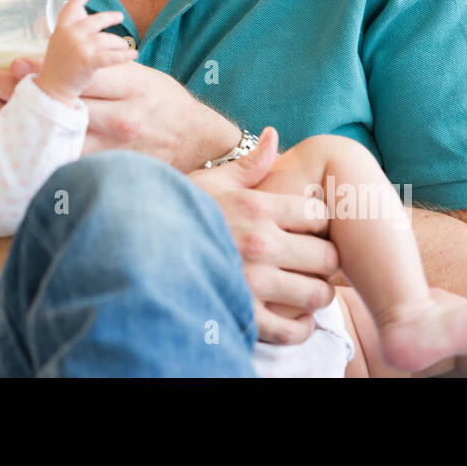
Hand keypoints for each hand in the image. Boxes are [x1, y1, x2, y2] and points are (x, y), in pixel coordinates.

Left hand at [0, 55, 236, 169]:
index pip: (84, 72)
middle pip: (64, 101)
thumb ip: (104, 60)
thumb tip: (60, 34)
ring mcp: (116, 146)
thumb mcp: (141, 71)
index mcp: (133, 84)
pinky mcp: (109, 167)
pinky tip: (9, 142)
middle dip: (21, 91)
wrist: (198, 142)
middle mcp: (123, 116)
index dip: (48, 67)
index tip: (15, 60)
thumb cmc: (166, 102)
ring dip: (21, 121)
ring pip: (58, 132)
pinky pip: (66, 157)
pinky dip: (36, 147)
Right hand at [34, 0, 137, 103]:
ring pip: (106, 39)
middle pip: (95, 21)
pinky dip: (124, 55)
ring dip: (118, 42)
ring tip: (125, 46)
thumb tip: (84, 13)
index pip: (71, 7)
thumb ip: (71, 27)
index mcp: (61, 28)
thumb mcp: (59, 42)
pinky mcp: (88, 62)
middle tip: (120, 16)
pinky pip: (111, 57)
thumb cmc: (58, 66)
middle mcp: (70, 35)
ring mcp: (79, 48)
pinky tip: (134, 54)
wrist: (52, 89)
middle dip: (110, 17)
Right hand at [188, 128, 340, 344]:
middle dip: (325, 260)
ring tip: (306, 289)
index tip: (309, 229)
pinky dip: (301, 327)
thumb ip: (250, 163)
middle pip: (326, 256)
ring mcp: (253, 282)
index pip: (318, 214)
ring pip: (316, 294)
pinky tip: (293, 316)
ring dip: (317, 293)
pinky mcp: (243, 315)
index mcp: (257, 208)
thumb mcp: (212, 182)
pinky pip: (292, 330)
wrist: (140, 248)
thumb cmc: (179, 212)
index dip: (319, 222)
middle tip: (314, 262)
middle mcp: (260, 244)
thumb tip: (275, 135)